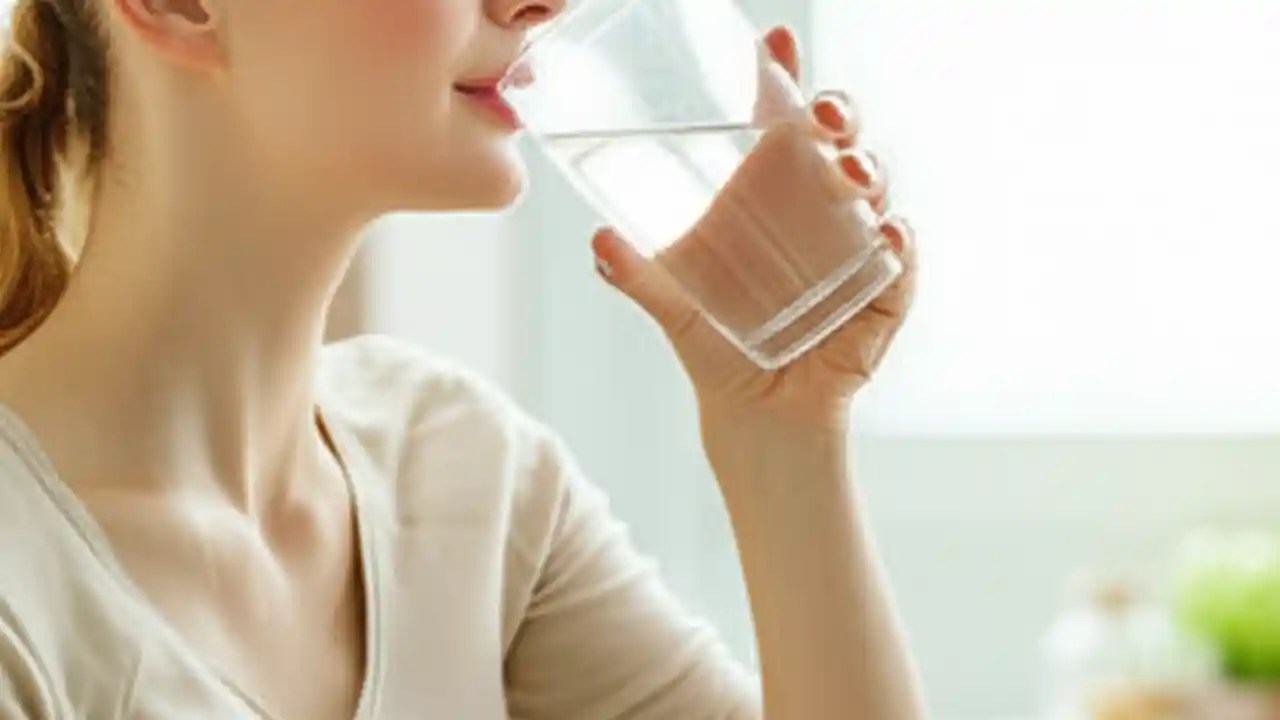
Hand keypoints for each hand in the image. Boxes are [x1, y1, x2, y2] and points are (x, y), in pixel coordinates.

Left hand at [591, 26, 917, 431]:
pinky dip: (900, 243)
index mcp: (770, 199)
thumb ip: (642, 277)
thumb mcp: (678, 310)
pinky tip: (888, 235)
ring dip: (869, 171)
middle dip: (837, 114)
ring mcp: (855, 250)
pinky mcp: (882, 297)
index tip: (773, 42)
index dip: (783, 78)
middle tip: (819, 113)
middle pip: (839, 142)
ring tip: (849, 174)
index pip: (782, 123)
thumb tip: (598, 240)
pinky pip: (901, 261)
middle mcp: (817, 213)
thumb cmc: (721, 353)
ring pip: (875, 190)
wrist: (759, 422)